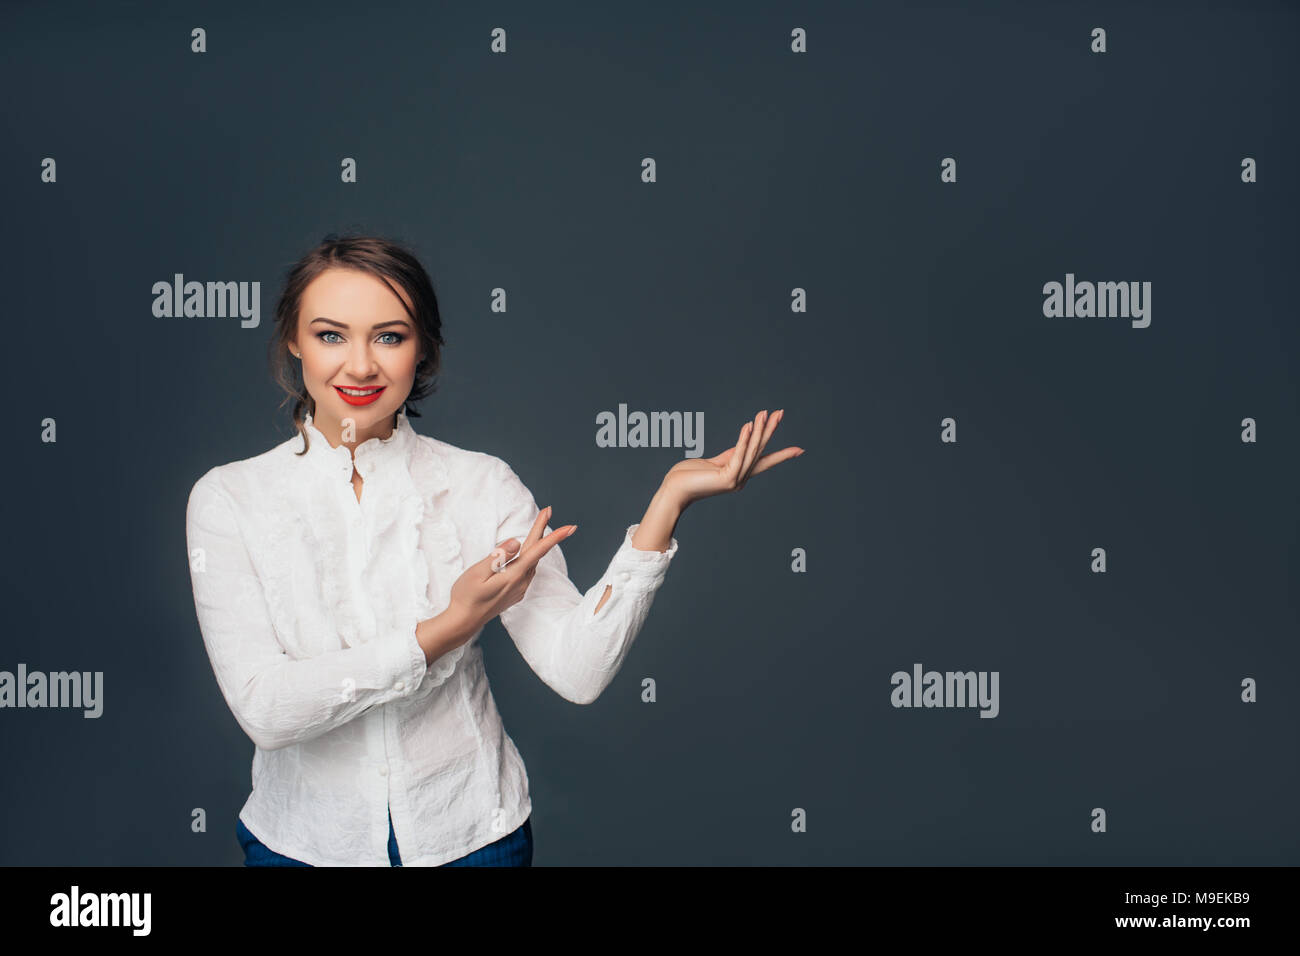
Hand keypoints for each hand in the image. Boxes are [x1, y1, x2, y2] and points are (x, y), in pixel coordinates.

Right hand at [447, 505, 575, 632]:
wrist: (463, 622)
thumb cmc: (465, 596)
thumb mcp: (477, 573)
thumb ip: (498, 557)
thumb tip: (516, 542)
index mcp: (513, 576)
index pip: (537, 552)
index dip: (553, 536)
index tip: (569, 527)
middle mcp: (521, 583)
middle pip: (536, 552)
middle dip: (543, 530)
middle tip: (549, 511)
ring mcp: (519, 589)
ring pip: (532, 561)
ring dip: (537, 543)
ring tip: (539, 525)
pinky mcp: (515, 592)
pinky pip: (527, 570)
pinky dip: (530, 556)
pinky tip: (528, 550)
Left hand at [660, 409, 802, 507]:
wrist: (674, 490)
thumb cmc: (690, 476)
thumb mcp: (715, 462)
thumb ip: (732, 453)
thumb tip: (746, 439)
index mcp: (740, 475)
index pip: (763, 461)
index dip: (781, 454)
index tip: (799, 450)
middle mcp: (741, 479)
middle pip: (759, 450)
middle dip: (770, 430)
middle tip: (781, 412)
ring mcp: (735, 480)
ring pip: (751, 451)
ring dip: (759, 430)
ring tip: (765, 413)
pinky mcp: (727, 478)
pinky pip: (738, 454)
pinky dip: (744, 439)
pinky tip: (749, 425)